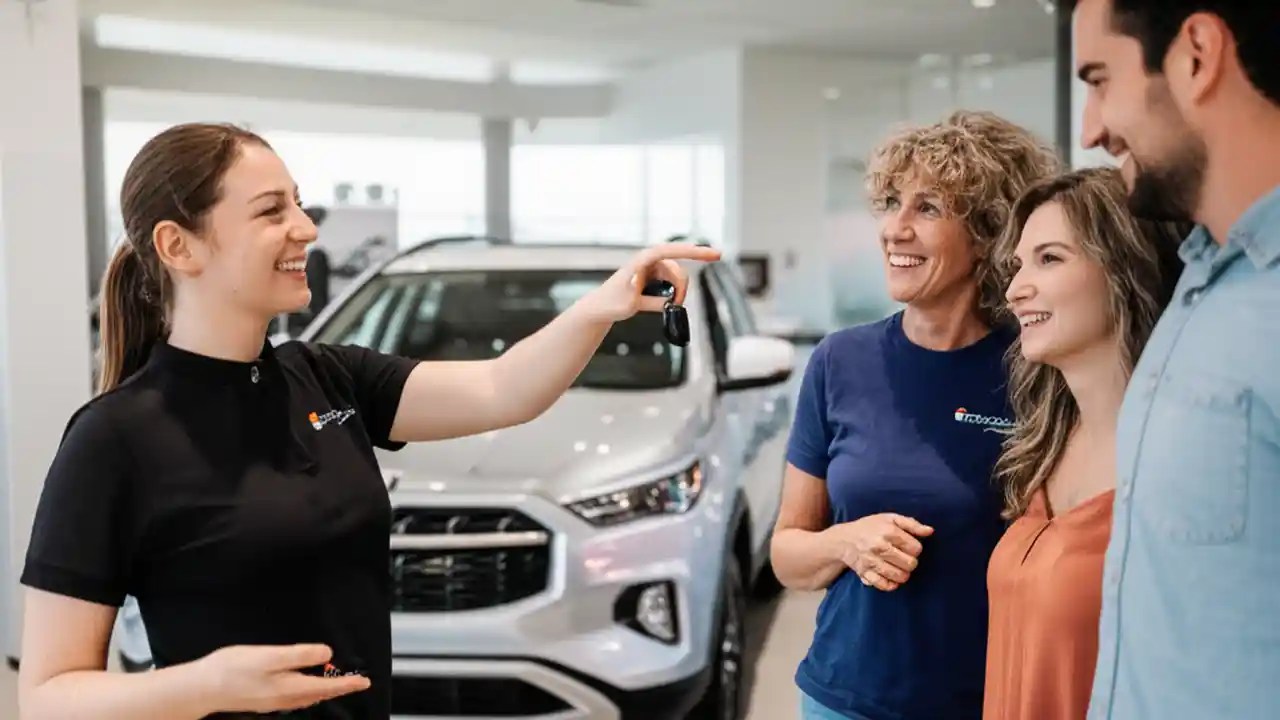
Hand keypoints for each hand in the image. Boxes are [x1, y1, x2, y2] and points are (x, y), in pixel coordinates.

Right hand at [198, 643, 370, 714]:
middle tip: (356, 682)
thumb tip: (327, 654)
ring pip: (307, 697)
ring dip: (324, 690)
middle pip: (319, 694)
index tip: (365, 682)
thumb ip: (300, 654)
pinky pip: (294, 697)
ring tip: (337, 683)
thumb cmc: (233, 669)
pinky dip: (308, 690)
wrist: (201, 688)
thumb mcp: (270, 655)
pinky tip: (305, 684)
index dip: (348, 684)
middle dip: (338, 688)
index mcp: (290, 687)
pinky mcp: (262, 700)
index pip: (327, 686)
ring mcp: (273, 701)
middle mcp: (285, 698)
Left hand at [582, 243, 722, 322]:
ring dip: (677, 293)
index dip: (692, 251)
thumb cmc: (610, 303)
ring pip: (677, 278)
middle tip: (676, 305)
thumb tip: (666, 300)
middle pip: (678, 270)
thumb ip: (648, 301)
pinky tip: (667, 302)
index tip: (713, 254)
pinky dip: (674, 294)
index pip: (670, 251)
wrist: (600, 307)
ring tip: (668, 306)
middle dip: (681, 288)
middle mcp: (649, 262)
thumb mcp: (629, 305)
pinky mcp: (655, 277)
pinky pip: (673, 283)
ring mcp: (653, 269)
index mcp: (641, 261)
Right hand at [822, 513, 933, 591]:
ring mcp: (871, 561)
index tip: (908, 547)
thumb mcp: (890, 518)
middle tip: (905, 558)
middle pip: (910, 564)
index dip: (915, 548)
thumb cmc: (871, 527)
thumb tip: (930, 531)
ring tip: (900, 568)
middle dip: (911, 562)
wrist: (844, 539)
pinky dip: (891, 584)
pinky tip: (891, 577)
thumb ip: (912, 524)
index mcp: (888, 531)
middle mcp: (879, 546)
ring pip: (900, 576)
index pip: (916, 548)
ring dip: (904, 574)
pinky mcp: (865, 573)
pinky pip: (884, 585)